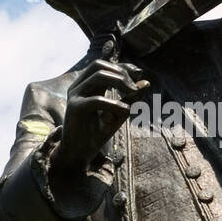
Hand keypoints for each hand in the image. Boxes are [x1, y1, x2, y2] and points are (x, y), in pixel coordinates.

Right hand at [52, 58, 148, 173]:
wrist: (79, 155)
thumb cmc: (97, 133)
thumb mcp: (119, 113)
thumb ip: (130, 98)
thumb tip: (146, 82)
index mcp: (86, 85)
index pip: (103, 65)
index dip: (122, 66)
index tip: (139, 74)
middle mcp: (78, 87)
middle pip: (99, 65)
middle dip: (121, 72)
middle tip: (135, 87)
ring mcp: (75, 96)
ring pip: (98, 76)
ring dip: (120, 82)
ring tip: (133, 93)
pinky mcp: (75, 109)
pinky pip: (97, 100)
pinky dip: (114, 104)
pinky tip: (126, 111)